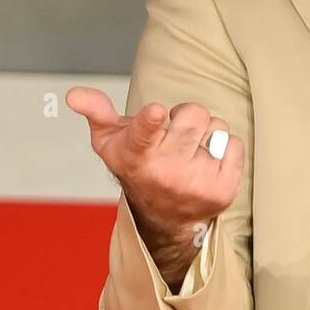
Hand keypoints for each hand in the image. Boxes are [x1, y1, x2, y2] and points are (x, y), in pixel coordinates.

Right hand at [66, 87, 244, 278]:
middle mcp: (166, 172)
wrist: (163, 215)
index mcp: (137, 155)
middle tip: (176, 134)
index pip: (143, 134)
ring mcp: (196, 183)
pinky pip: (235, 145)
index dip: (150, 121)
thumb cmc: (137, 166)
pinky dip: (225, 149)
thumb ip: (97, 113)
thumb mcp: (111, 142)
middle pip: (195, 115)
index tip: (155, 112)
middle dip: (187, 117)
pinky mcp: (222, 191)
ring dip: (207, 135)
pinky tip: (207, 164)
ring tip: (190, 153)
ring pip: (218, 128)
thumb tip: (74, 94)